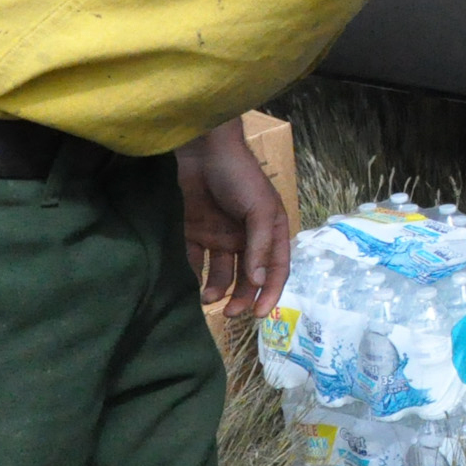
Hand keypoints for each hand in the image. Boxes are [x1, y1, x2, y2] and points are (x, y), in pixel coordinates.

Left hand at [177, 116, 291, 318]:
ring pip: (221, 273)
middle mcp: (247, 237)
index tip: (258, 315)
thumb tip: (260, 281)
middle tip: (229, 313)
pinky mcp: (194, 231)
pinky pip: (194, 260)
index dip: (270, 294)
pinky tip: (189, 283)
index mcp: (270, 231)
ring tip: (207, 299)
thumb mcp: (258, 209)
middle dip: (241, 297)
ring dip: (216, 289)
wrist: (201, 150)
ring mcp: (220, 235)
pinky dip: (192, 274)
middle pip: (248, 277)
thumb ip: (259, 245)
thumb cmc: (239, 176)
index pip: (276, 270)